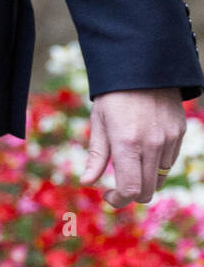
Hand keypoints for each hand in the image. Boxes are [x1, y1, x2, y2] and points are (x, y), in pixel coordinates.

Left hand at [81, 88, 185, 206]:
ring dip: (145, 180)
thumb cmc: (113, 94)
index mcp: (127, 142)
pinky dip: (157, 165)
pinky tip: (144, 150)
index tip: (108, 196)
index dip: (118, 200)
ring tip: (130, 165)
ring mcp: (169, 139)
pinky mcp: (179, 133)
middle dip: (131, 195)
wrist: (142, 65)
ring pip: (160, 179)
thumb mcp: (99, 122)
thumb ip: (96, 155)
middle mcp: (152, 144)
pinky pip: (169, 161)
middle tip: (116, 187)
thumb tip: (87, 181)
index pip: (130, 190)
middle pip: (147, 191)